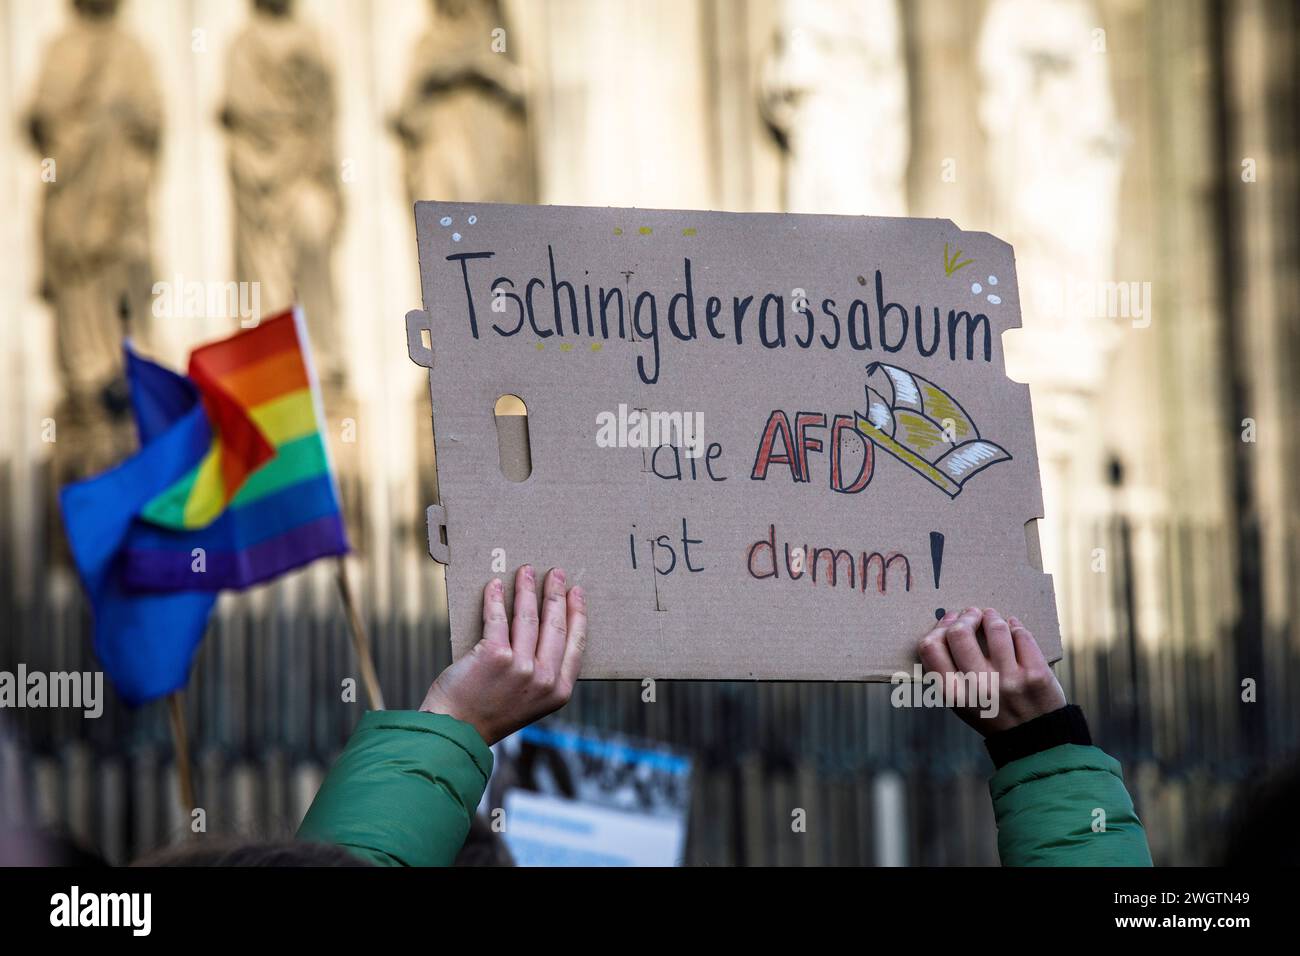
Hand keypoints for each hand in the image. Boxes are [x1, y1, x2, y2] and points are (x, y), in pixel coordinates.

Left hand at [420, 565, 586, 744]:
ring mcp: (520, 667)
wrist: (455, 732)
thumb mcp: (531, 703)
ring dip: (527, 588)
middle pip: (555, 624)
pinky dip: (495, 597)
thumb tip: (546, 629)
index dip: (577, 613)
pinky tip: (495, 585)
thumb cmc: (489, 714)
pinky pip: (497, 617)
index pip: (576, 643)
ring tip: (525, 572)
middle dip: (555, 593)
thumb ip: (544, 675)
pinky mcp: (494, 656)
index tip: (577, 593)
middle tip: (555, 573)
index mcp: (559, 691)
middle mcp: (544, 679)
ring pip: (528, 616)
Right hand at [917, 607, 1064, 735]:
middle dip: (966, 616)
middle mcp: (979, 688)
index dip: (939, 627)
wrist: (1034, 739)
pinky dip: (1016, 627)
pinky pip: (1021, 636)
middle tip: (972, 614)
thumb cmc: (992, 714)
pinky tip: (1013, 628)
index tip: (950, 621)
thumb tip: (949, 623)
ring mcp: (1009, 681)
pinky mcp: (1035, 675)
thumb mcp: (960, 703)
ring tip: (992, 618)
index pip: (930, 647)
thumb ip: (948, 671)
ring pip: (994, 628)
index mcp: (955, 695)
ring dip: (992, 617)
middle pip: (959, 632)